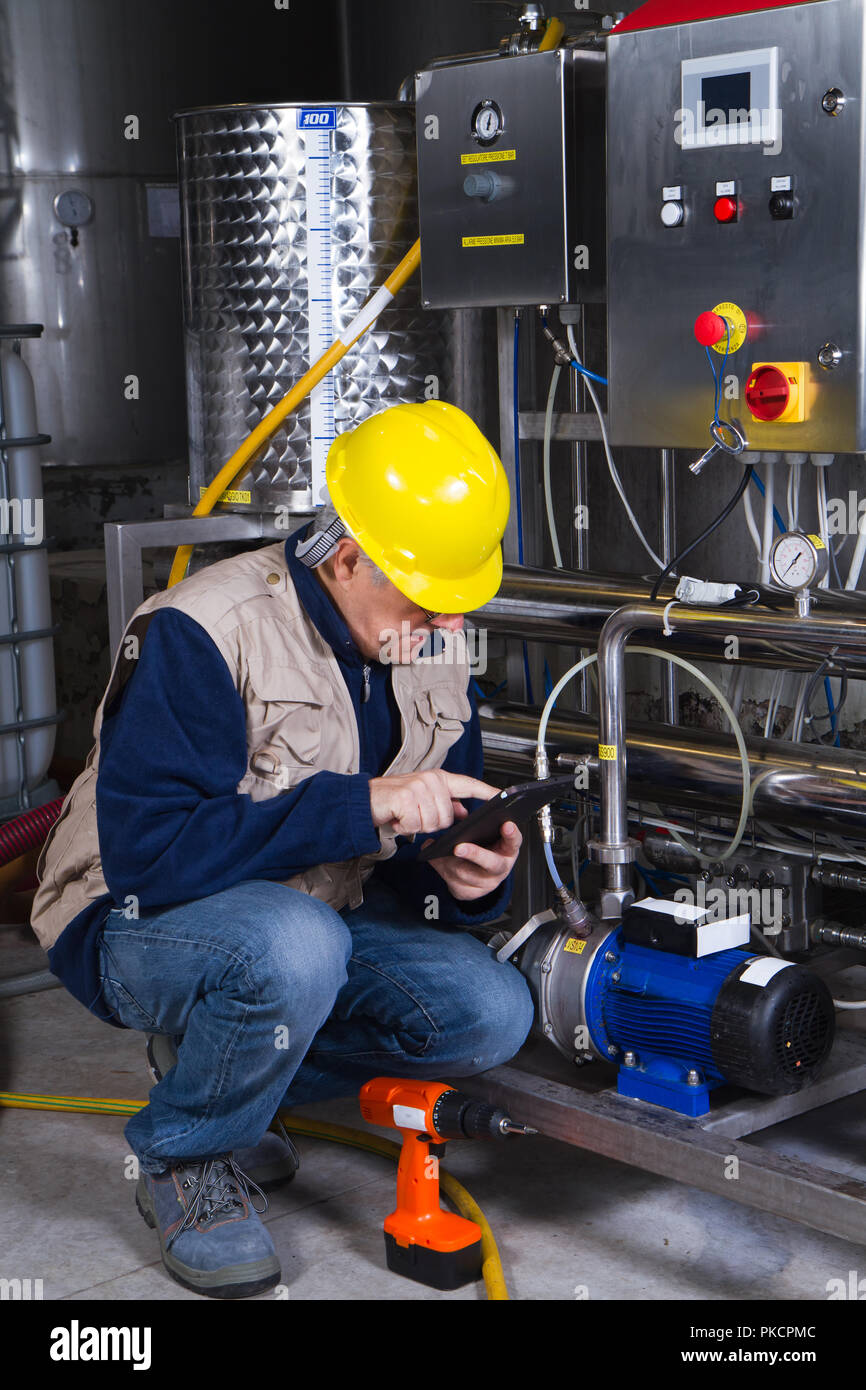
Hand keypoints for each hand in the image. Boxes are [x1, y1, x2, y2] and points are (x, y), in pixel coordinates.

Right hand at [368, 769, 497, 836]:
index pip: (468, 784)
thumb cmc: (394, 801)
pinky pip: (417, 825)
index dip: (486, 790)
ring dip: (417, 826)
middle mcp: (431, 780)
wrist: (364, 800)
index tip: (502, 794)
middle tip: (414, 815)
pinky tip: (397, 818)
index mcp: (438, 778)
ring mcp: (419, 787)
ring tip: (405, 816)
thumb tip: (463, 811)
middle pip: (448, 817)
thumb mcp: (422, 799)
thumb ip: (444, 803)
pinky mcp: (407, 798)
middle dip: (431, 823)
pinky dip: (405, 827)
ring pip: (434, 823)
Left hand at [423, 821, 522, 901]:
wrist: (480, 876)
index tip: (506, 824)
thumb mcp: (485, 835)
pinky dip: (441, 868)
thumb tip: (459, 811)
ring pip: (466, 874)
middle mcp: (500, 868)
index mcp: (508, 851)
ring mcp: (487, 884)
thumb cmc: (484, 848)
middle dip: (474, 854)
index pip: (514, 842)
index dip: (512, 834)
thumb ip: (478, 823)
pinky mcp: (471, 893)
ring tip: (439, 850)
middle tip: (458, 847)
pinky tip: (434, 858)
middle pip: (491, 863)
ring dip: (450, 862)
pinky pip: (454, 883)